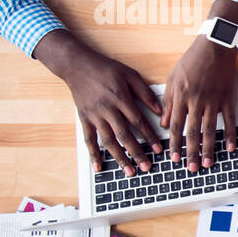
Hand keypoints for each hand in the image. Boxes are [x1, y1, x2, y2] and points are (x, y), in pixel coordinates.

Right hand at [35, 31, 160, 176]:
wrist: (77, 65)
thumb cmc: (106, 69)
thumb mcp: (130, 75)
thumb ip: (145, 93)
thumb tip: (160, 111)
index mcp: (121, 98)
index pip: (138, 122)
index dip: (150, 137)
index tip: (158, 150)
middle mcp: (107, 109)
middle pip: (124, 135)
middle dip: (136, 153)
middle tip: (146, 167)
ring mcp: (94, 116)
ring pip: (108, 141)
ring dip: (119, 158)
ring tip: (129, 171)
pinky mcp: (84, 119)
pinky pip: (88, 139)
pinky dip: (93, 154)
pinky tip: (99, 167)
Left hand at [161, 37, 237, 172]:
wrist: (214, 46)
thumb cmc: (192, 60)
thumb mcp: (173, 78)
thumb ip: (168, 102)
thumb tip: (165, 123)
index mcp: (181, 96)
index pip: (176, 126)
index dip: (175, 144)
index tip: (174, 158)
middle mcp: (197, 101)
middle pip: (193, 132)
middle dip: (191, 153)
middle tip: (190, 169)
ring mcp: (214, 101)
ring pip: (210, 130)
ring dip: (208, 149)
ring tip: (207, 163)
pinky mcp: (228, 98)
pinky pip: (230, 120)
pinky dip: (230, 135)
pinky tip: (230, 148)